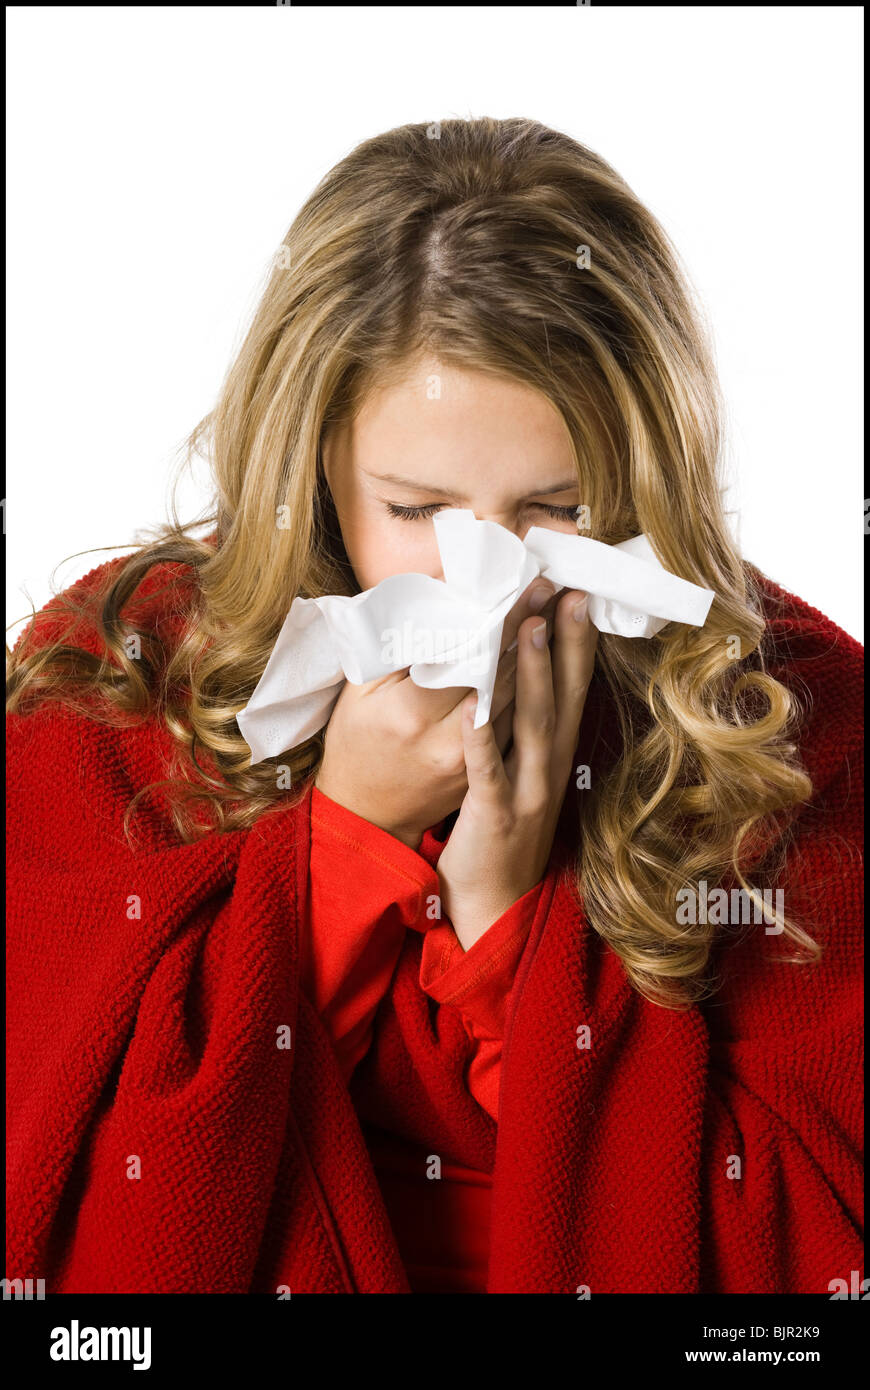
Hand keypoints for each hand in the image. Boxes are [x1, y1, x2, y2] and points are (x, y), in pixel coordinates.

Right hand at [313, 579, 560, 848]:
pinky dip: (535, 693)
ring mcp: (470, 763)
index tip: (535, 586)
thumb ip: (396, 647)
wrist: (364, 818)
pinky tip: (551, 666)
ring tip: (564, 617)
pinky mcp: (484, 777)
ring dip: (544, 659)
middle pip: (503, 677)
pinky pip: (515, 728)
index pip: (470, 657)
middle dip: (534, 631)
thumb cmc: (353, 745)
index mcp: (412, 714)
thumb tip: (438, 603)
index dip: (506, 621)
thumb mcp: (358, 691)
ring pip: (518, 703)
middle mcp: (448, 741)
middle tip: (559, 590)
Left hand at [435, 589, 596, 950]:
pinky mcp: (494, 815)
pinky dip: (480, 739)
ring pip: (530, 724)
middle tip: (566, 590)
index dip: (577, 641)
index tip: (577, 591)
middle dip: (566, 642)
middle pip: (562, 696)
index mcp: (555, 754)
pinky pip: (486, 771)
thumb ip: (522, 731)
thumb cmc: (500, 832)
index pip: (572, 688)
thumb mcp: (521, 775)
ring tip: (527, 626)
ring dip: (532, 674)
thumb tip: (515, 675)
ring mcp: (526, 791)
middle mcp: (550, 767)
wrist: (494, 905)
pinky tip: (472, 707)